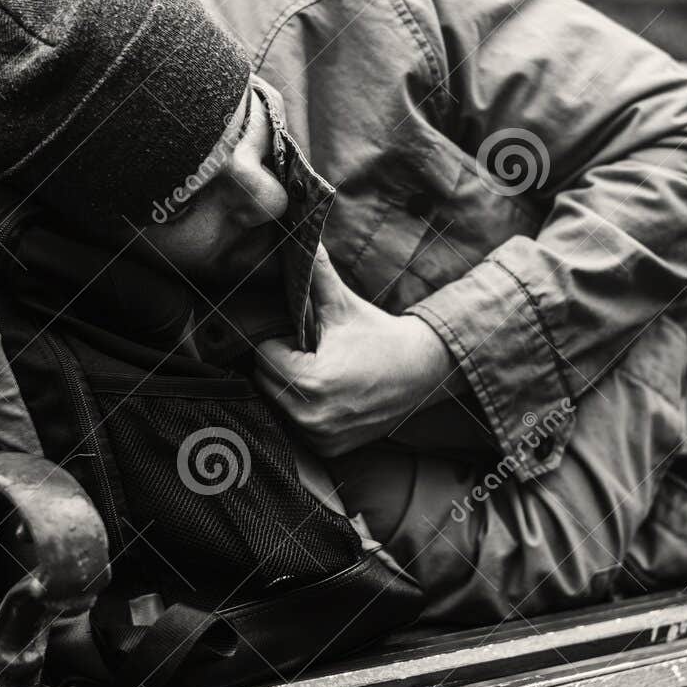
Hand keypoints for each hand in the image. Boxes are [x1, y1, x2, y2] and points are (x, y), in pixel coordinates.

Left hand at [254, 243, 463, 456]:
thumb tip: (300, 237)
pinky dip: (306, 410)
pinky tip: (332, 394)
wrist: (423, 372)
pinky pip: (297, 425)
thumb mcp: (343, 305)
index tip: (308, 337)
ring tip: (325, 372)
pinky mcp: (328, 448)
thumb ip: (315, 273)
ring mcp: (320, 437)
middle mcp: (311, 417)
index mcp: (310, 381)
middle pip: (266, 381)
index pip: (263, 355)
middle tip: (317, 353)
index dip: (281, 340)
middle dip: (283, 364)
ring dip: (292, 388)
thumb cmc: (379, 336)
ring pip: (279, 403)